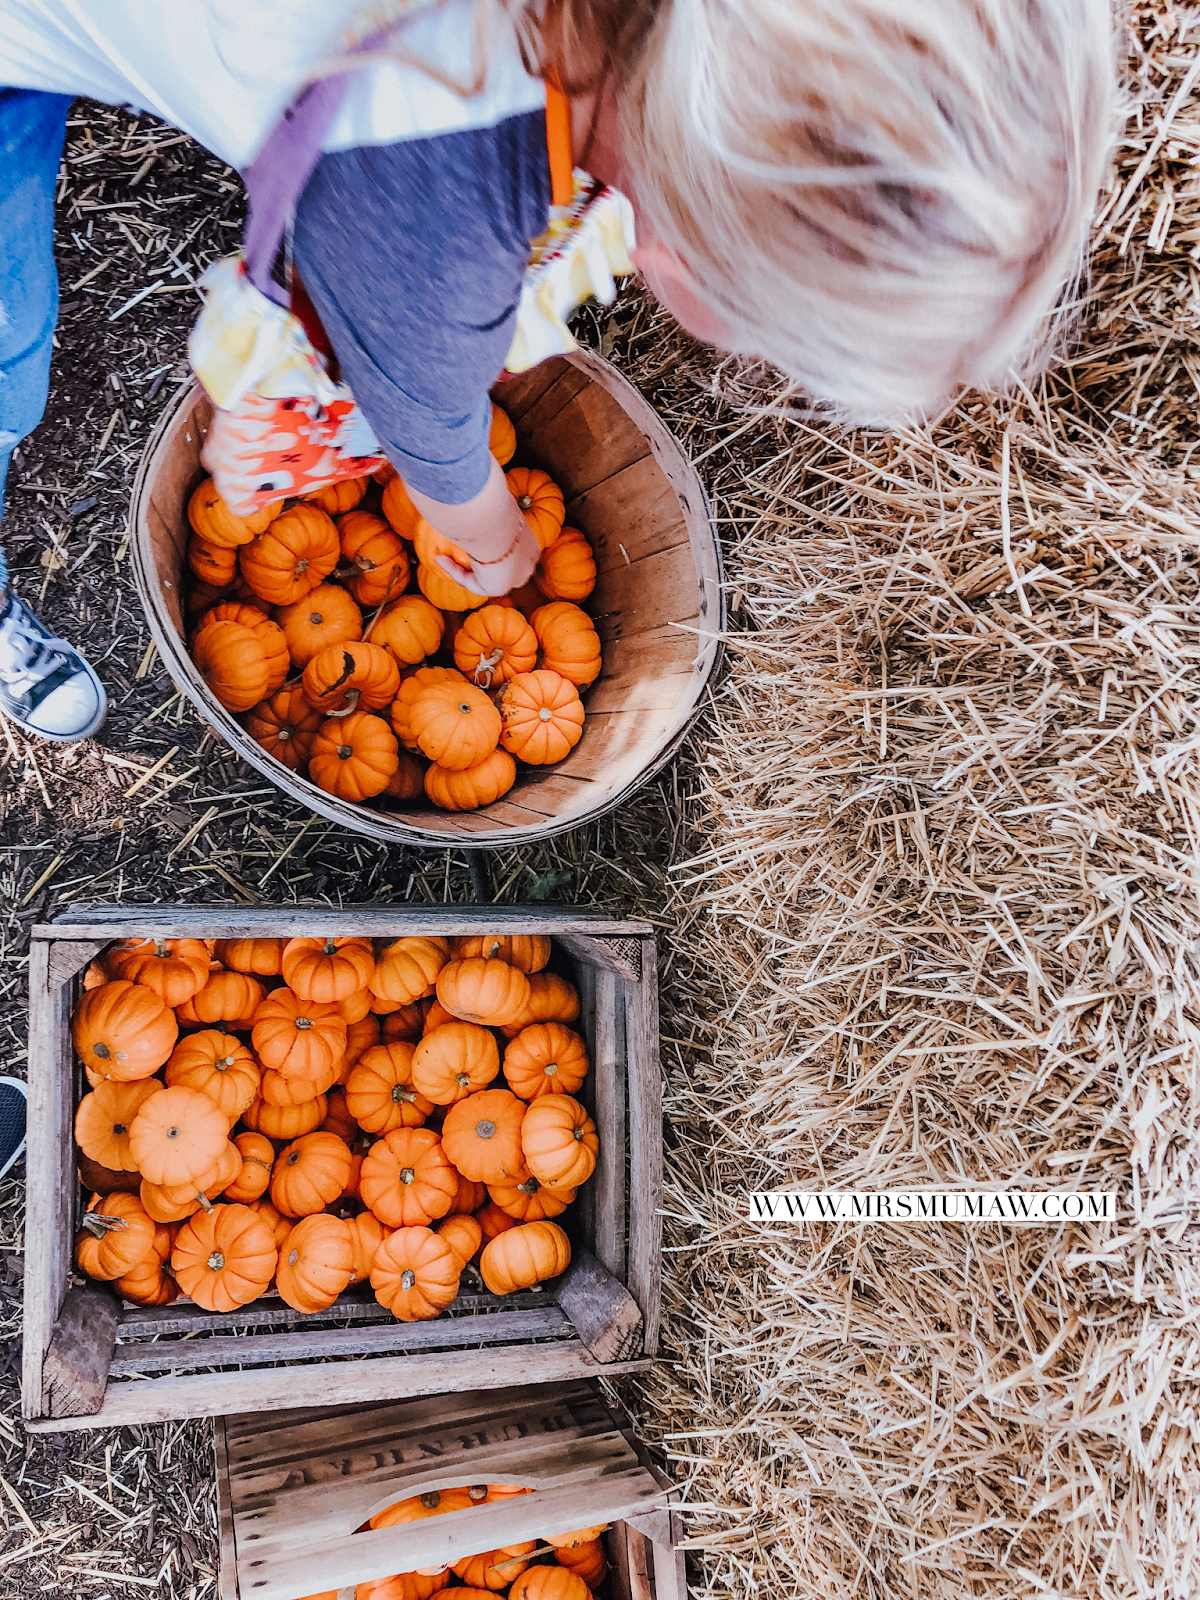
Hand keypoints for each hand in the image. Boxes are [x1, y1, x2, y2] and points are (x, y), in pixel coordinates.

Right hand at [407, 455, 539, 597]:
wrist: (491, 518)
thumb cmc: (495, 502)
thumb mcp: (495, 490)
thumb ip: (489, 485)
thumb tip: (477, 465)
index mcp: (533, 540)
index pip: (519, 549)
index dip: (496, 547)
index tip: (476, 539)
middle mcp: (528, 563)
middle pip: (505, 568)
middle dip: (485, 565)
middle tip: (464, 554)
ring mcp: (515, 578)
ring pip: (488, 578)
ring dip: (467, 569)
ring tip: (445, 555)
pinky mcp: (497, 588)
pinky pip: (473, 584)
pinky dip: (455, 572)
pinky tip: (440, 558)